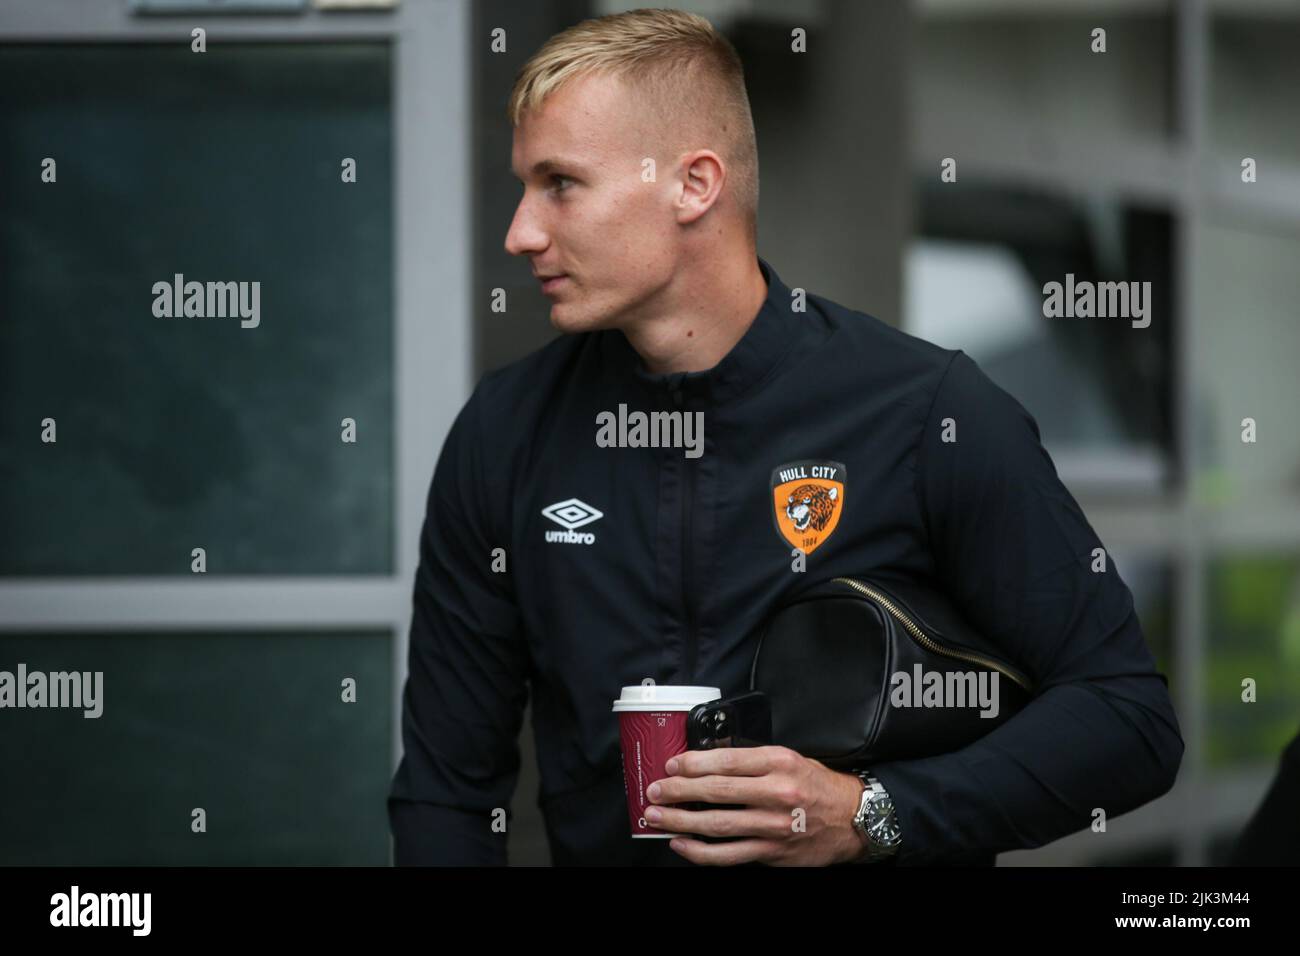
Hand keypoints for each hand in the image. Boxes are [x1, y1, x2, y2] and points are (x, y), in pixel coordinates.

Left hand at [644, 745, 869, 865]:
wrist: (853, 819)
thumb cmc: (818, 786)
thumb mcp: (790, 759)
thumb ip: (753, 759)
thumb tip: (709, 759)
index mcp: (779, 763)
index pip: (727, 761)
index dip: (694, 763)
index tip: (673, 765)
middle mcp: (776, 793)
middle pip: (717, 791)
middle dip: (679, 790)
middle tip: (655, 789)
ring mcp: (773, 826)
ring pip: (717, 824)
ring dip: (680, 820)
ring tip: (656, 816)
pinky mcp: (772, 853)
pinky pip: (728, 855)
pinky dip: (700, 851)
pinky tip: (681, 844)